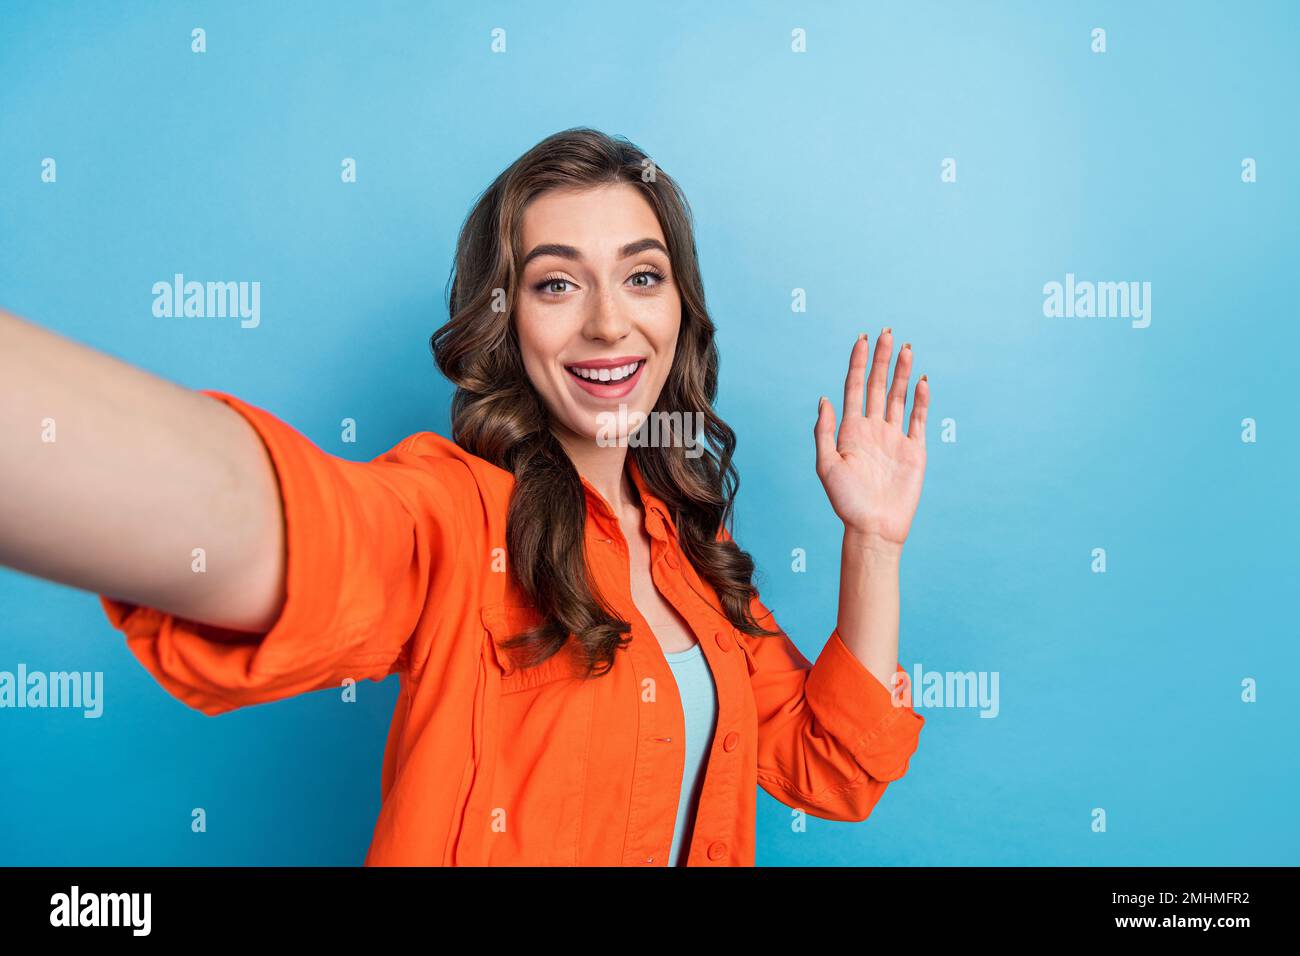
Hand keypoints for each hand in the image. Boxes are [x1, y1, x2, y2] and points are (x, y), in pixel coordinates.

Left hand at [813, 328, 928, 551]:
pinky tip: (922, 381)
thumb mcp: (826, 465)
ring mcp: (894, 438)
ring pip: (899, 398)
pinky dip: (920, 400)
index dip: (858, 363)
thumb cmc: (846, 502)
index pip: (855, 388)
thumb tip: (824, 398)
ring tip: (906, 348)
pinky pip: (918, 419)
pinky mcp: (914, 450)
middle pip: (878, 386)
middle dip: (882, 359)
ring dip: (902, 373)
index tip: (862, 339)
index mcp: (850, 430)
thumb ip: (824, 431)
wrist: (874, 528)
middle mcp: (872, 429)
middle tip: (887, 333)